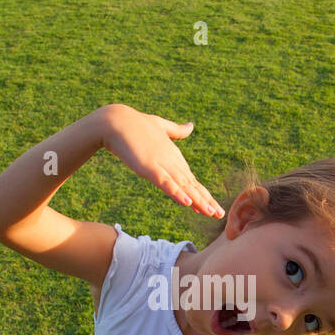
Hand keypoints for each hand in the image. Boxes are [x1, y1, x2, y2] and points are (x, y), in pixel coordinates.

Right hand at [100, 103, 224, 216]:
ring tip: (210, 213)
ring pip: (183, 186)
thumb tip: (191, 126)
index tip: (213, 206)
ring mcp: (161, 164)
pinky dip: (176, 193)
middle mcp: (172, 161)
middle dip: (206, 200)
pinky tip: (187, 202)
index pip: (191, 179)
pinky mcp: (149, 167)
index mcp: (174, 156)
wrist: (115, 120)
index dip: (202, 193)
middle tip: (219, 214)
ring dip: (198, 201)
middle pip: (191, 184)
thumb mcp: (160, 127)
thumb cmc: (135, 123)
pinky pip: (165, 183)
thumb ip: (176, 130)